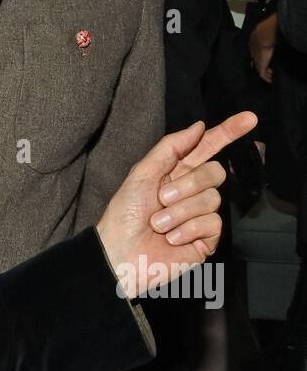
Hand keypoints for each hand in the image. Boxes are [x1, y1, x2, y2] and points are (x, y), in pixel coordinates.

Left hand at [96, 112, 257, 298]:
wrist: (121, 252)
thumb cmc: (126, 214)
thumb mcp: (142, 173)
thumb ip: (170, 147)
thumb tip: (199, 126)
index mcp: (177, 171)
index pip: (208, 147)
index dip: (228, 132)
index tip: (249, 118)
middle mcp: (193, 191)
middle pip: (214, 172)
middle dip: (187, 184)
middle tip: (162, 199)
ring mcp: (202, 214)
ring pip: (212, 199)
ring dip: (180, 212)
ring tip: (159, 224)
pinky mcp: (207, 238)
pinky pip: (212, 223)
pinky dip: (188, 229)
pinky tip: (172, 238)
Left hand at [249, 13, 276, 82]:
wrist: (264, 33)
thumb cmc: (264, 30)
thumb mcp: (263, 30)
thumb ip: (264, 32)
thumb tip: (268, 29)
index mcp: (251, 43)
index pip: (253, 52)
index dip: (256, 56)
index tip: (259, 59)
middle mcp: (252, 52)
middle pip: (253, 61)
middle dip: (258, 66)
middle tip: (264, 70)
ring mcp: (256, 59)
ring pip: (258, 69)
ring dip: (265, 73)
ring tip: (270, 75)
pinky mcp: (261, 64)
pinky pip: (262, 74)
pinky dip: (266, 77)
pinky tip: (270, 80)